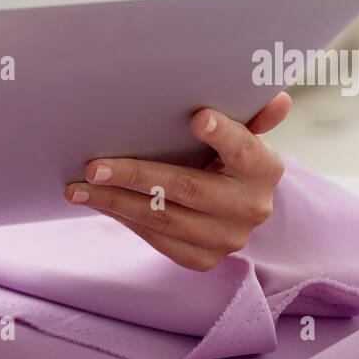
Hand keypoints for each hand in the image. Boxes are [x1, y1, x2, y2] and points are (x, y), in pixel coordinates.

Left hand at [63, 93, 290, 271]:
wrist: (233, 210)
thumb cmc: (227, 159)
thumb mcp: (242, 134)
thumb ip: (253, 116)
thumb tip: (280, 99)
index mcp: (265, 169)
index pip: (243, 148)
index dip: (222, 134)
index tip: (197, 117)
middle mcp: (251, 208)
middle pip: (187, 189)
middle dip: (136, 175)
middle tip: (93, 166)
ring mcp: (228, 239)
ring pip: (162, 219)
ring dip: (114, 202)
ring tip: (77, 189)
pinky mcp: (202, 260)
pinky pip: (155, 239)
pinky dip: (123, 219)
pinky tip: (96, 203)